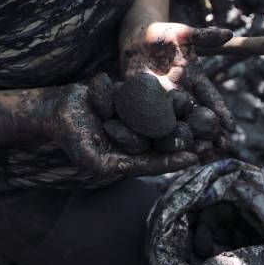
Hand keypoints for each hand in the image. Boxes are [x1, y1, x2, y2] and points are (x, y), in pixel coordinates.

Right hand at [43, 80, 197, 177]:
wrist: (54, 109)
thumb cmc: (71, 137)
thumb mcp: (96, 159)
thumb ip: (125, 166)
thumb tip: (153, 169)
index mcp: (128, 156)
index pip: (156, 160)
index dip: (176, 158)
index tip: (197, 157)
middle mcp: (133, 138)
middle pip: (164, 140)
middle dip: (186, 139)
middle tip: (209, 139)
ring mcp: (131, 118)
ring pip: (161, 119)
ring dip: (182, 118)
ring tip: (203, 115)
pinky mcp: (128, 98)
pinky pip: (149, 98)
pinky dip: (166, 99)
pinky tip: (184, 95)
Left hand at [121, 23, 236, 150]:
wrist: (137, 37)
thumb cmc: (164, 35)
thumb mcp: (185, 34)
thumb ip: (205, 36)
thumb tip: (229, 33)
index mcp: (196, 81)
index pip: (212, 100)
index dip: (222, 113)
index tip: (231, 128)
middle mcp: (183, 95)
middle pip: (198, 118)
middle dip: (208, 134)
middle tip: (217, 150)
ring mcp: (164, 102)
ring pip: (178, 125)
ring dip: (185, 139)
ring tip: (194, 155)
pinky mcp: (143, 103)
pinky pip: (150, 120)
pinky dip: (155, 133)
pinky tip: (159, 148)